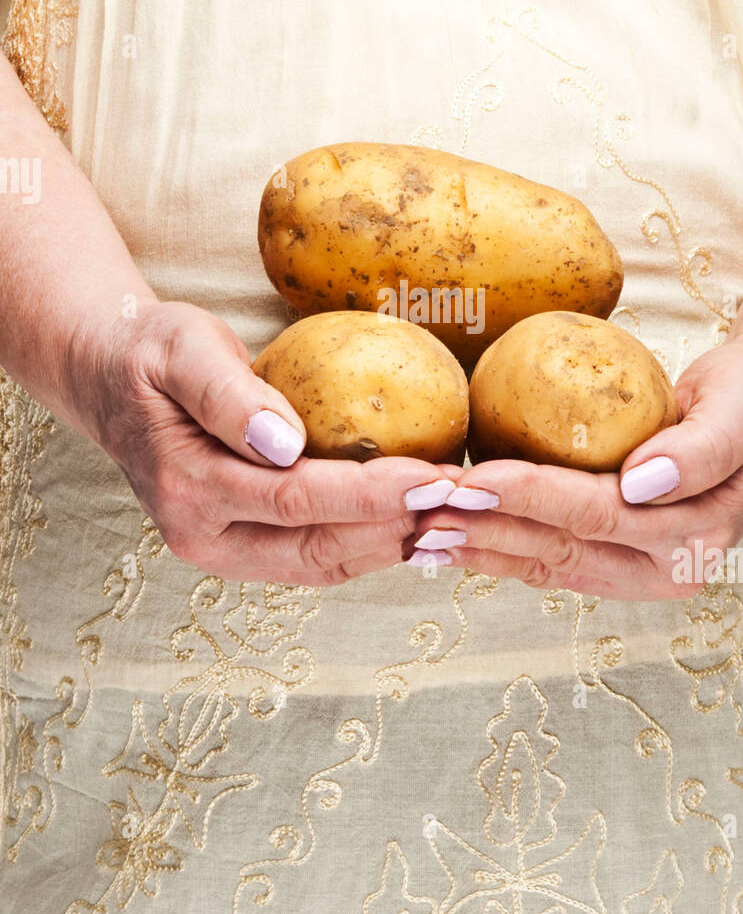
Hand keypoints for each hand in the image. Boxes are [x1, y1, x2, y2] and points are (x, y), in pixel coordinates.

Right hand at [74, 300, 458, 584]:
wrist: (110, 377)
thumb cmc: (150, 352)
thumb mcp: (181, 349)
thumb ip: (229, 394)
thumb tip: (285, 442)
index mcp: (187, 486)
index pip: (294, 500)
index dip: (369, 494)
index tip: (433, 476)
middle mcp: (200, 535)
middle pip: (315, 547)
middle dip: (395, 528)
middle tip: (462, 502)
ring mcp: (220, 550)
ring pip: (319, 565)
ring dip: (388, 546)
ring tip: (451, 517)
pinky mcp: (240, 547)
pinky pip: (312, 556)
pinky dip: (365, 545)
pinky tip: (412, 523)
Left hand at [406, 334, 742, 599]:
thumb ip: (702, 449)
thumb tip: (644, 482)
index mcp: (696, 538)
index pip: (596, 514)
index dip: (530, 496)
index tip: (472, 476)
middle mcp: (665, 569)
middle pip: (559, 548)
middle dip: (485, 528)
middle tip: (422, 507)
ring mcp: (637, 574)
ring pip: (544, 563)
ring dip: (478, 548)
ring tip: (417, 532)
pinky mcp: (612, 565)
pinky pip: (546, 560)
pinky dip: (495, 549)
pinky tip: (448, 539)